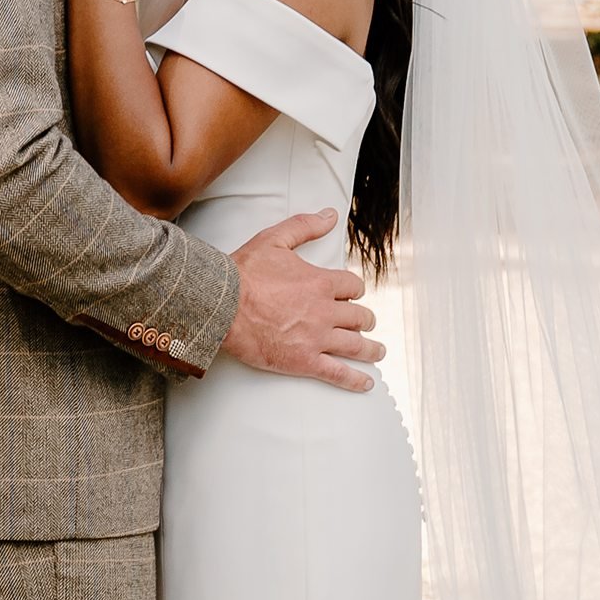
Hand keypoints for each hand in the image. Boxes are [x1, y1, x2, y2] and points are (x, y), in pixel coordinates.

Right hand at [225, 212, 382, 391]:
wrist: (221, 305)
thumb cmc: (243, 274)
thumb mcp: (274, 239)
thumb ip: (305, 226)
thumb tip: (330, 215)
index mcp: (320, 282)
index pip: (352, 286)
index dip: (354, 290)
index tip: (353, 294)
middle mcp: (324, 311)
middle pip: (359, 316)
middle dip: (365, 319)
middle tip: (366, 323)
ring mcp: (316, 338)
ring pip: (355, 345)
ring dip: (371, 349)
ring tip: (377, 352)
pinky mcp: (304, 361)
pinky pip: (338, 373)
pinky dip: (355, 380)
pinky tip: (366, 384)